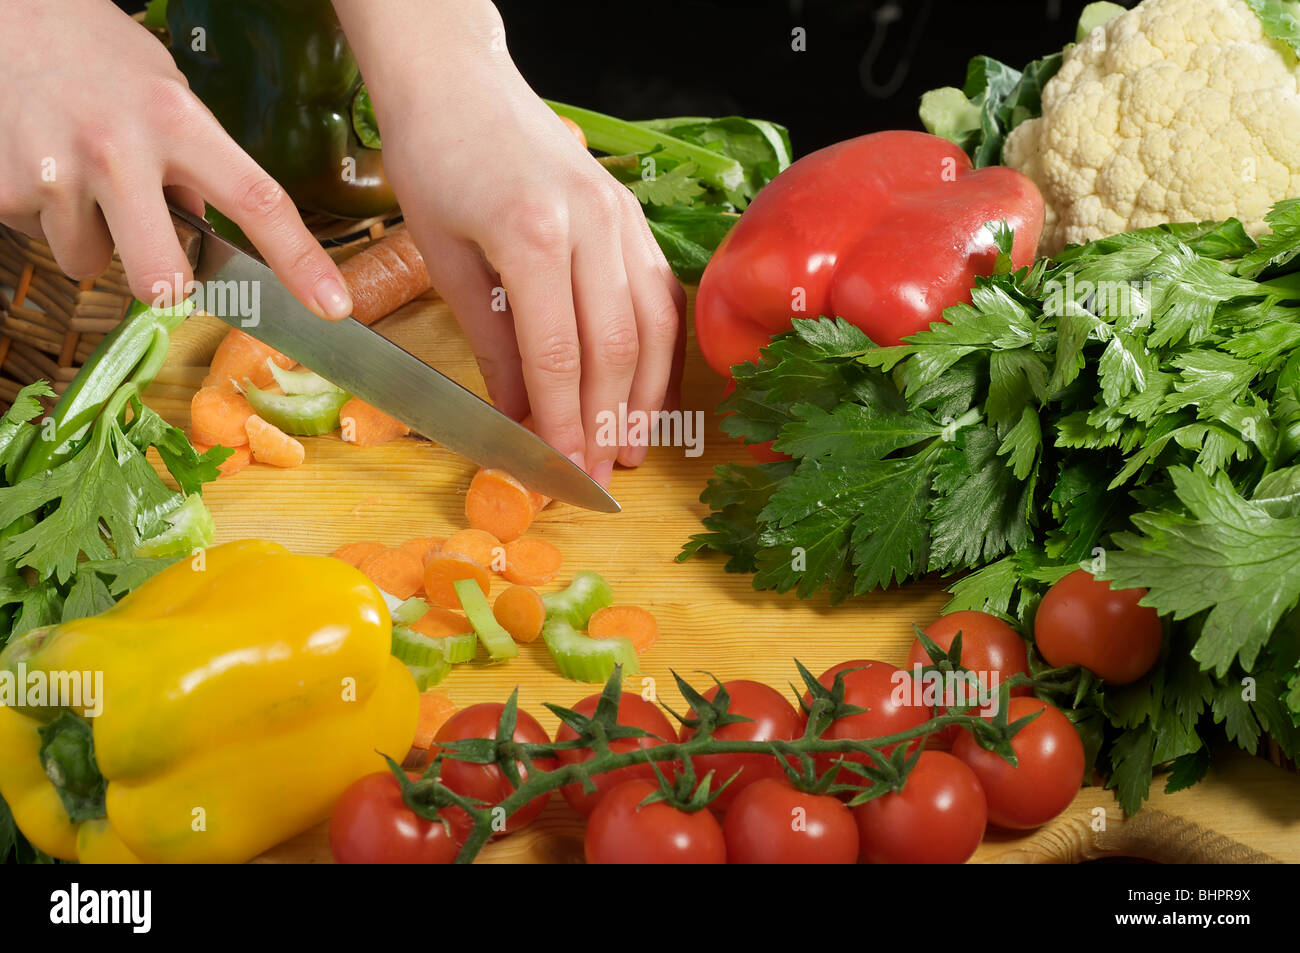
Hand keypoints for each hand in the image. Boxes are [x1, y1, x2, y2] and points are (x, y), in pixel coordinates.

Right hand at [0, 0, 351, 316]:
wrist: (2, 17)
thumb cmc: (95, 58)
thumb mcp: (166, 94)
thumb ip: (198, 164)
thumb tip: (216, 234)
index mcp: (176, 120)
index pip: (257, 201)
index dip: (300, 261)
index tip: (332, 305)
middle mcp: (118, 148)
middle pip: (162, 279)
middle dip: (164, 283)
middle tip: (154, 251)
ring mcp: (55, 171)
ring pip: (90, 264)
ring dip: (91, 236)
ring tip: (77, 173)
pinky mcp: (3, 190)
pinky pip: (40, 241)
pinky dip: (44, 218)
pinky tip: (41, 167)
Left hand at [334, 0, 685, 485]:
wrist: (459, 81)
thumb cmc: (434, 160)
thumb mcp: (445, 258)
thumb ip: (489, 345)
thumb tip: (516, 420)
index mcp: (532, 235)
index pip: (560, 355)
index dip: (565, 423)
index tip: (561, 473)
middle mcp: (591, 226)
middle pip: (615, 348)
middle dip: (606, 424)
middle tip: (596, 480)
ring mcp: (622, 217)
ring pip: (651, 327)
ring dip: (644, 397)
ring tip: (632, 449)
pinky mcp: (633, 216)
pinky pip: (659, 295)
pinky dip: (659, 351)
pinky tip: (648, 391)